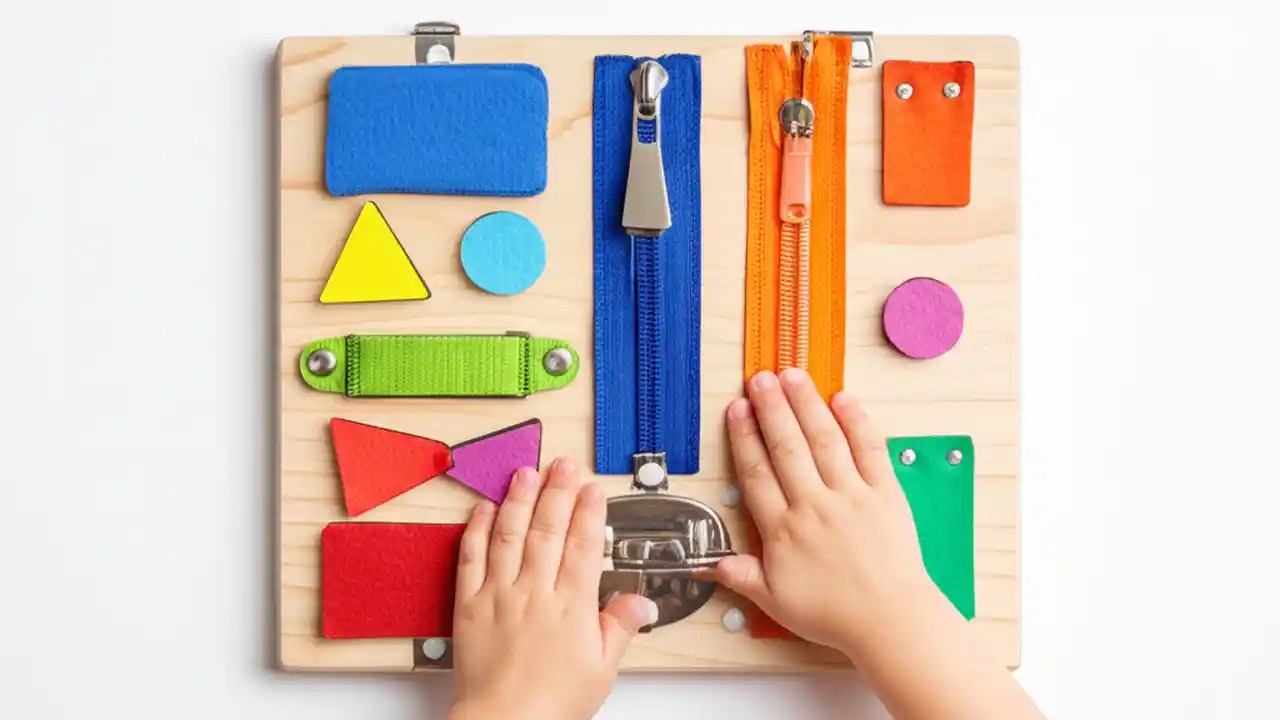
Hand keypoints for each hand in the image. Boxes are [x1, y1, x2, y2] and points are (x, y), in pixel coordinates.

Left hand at [448, 459, 657, 719]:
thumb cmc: (552, 703)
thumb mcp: (602, 670)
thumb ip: (620, 628)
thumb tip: (642, 601)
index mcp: (571, 605)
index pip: (583, 544)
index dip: (589, 511)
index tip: (593, 487)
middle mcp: (535, 592)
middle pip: (548, 529)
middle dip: (558, 491)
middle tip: (564, 464)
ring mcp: (499, 594)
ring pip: (510, 534)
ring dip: (519, 499)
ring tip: (526, 472)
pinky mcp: (468, 604)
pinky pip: (471, 557)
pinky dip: (477, 529)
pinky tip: (485, 508)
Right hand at [710, 369, 936, 655]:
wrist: (891, 622)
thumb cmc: (835, 615)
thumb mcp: (775, 602)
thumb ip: (742, 575)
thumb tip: (709, 564)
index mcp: (783, 530)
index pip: (757, 473)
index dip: (744, 437)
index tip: (737, 410)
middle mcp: (814, 505)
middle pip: (786, 447)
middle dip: (771, 408)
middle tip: (759, 379)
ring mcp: (851, 496)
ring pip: (823, 440)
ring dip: (806, 404)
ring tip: (791, 376)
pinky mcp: (885, 494)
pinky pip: (869, 450)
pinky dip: (857, 422)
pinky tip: (842, 399)